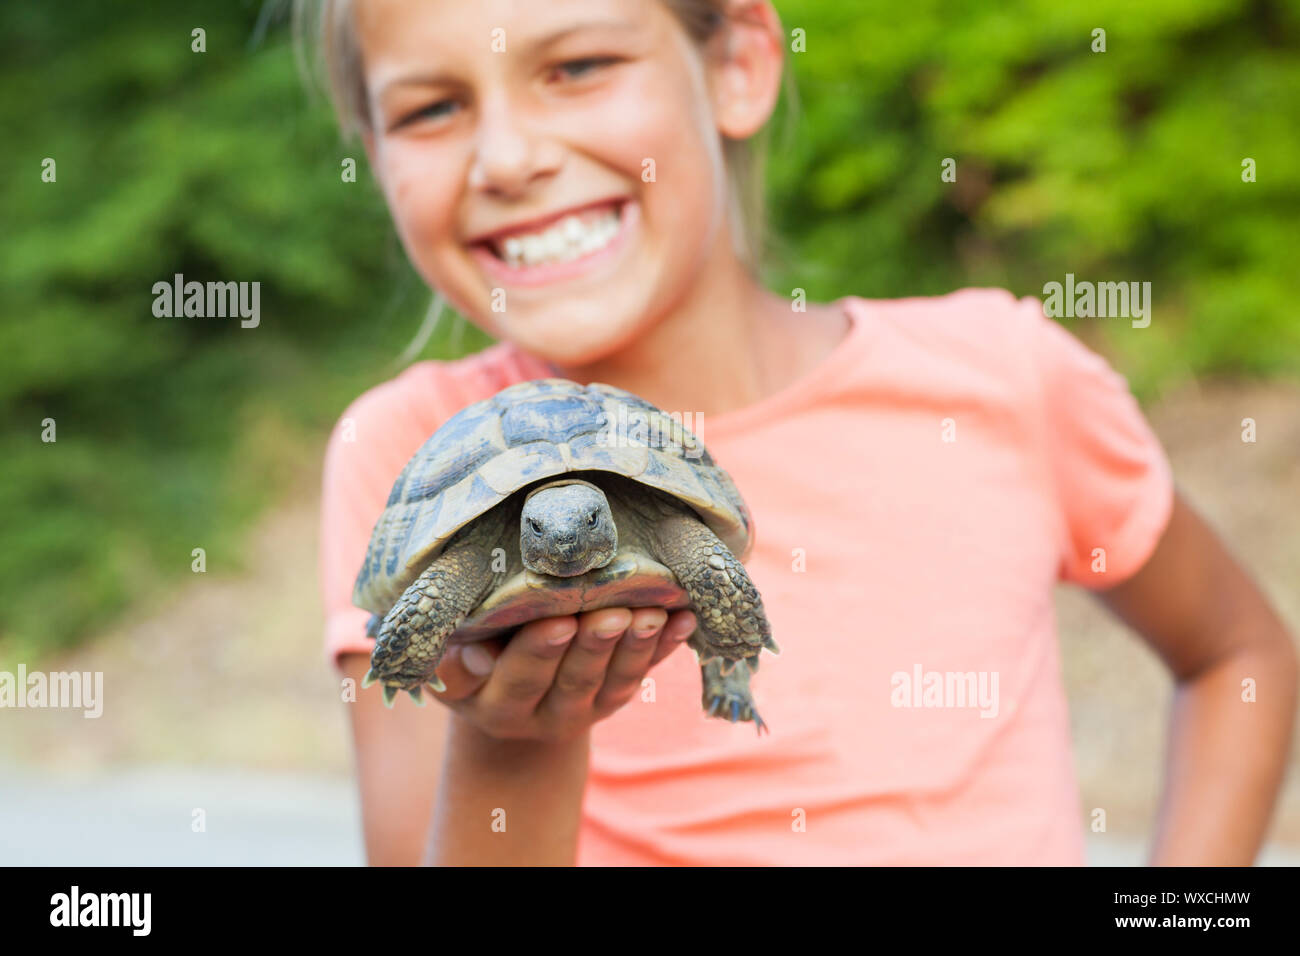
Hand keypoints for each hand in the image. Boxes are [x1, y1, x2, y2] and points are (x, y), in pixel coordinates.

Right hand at [427, 606, 696, 742]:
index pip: (519, 678)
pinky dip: (666, 647)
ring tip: (653, 614)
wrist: (505, 699)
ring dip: (637, 646)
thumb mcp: (449, 668)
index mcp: (497, 705)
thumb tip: (472, 656)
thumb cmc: (468, 661)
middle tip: (614, 613)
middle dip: (596, 645)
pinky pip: (643, 672)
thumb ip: (453, 664)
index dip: (539, 651)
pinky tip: (685, 618)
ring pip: (615, 681)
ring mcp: (587, 709)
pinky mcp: (616, 696)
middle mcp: (545, 715)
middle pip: (574, 680)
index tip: (558, 621)